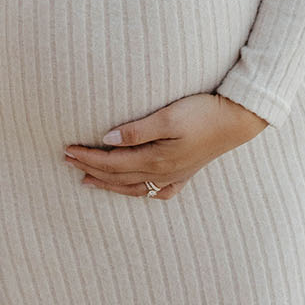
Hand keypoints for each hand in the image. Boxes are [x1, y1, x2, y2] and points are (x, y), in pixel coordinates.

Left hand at [64, 93, 266, 199]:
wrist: (238, 120)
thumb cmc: (202, 113)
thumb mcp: (168, 116)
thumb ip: (137, 130)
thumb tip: (108, 139)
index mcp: (156, 159)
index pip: (112, 162)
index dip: (88, 157)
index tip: (67, 150)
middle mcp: (163, 173)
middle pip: (118, 176)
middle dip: (91, 169)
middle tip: (67, 162)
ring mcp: (175, 176)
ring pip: (133, 186)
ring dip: (108, 183)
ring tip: (88, 180)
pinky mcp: (186, 172)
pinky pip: (157, 191)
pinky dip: (139, 192)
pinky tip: (135, 190)